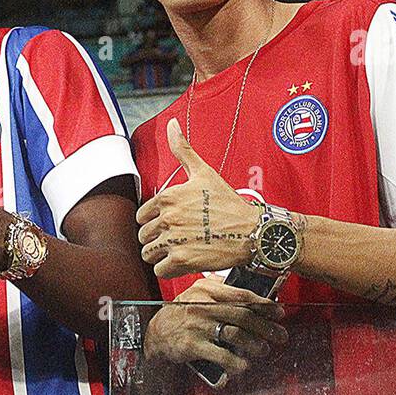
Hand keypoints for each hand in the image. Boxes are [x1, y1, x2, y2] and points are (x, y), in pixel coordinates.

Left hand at [136, 118, 258, 278]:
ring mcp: (174, 240)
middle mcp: (168, 218)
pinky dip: (169, 270)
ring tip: (180, 250)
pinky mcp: (182, 261)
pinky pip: (159, 270)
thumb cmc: (229, 203)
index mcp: (168, 197)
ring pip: (148, 254)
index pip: (142, 216)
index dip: (155, 221)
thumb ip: (183, 150)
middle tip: (177, 239)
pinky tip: (183, 262)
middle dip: (156, 239)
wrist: (253, 232)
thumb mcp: (204, 173)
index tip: (172, 224)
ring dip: (160, 256)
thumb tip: (171, 124)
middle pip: (143, 236)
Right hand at [143, 275, 287, 380]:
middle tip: (279, 335)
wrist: (155, 334)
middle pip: (243, 316)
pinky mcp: (193, 345)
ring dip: (255, 345)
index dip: (264, 304)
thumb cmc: (179, 313)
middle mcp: (203, 306)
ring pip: (235, 335)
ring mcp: (198, 326)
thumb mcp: (194, 292)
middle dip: (266, 327)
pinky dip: (236, 363)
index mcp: (206, 291)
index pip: (242, 295)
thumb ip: (215, 286)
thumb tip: (239, 283)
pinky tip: (243, 366)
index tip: (278, 312)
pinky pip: (221, 355)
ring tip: (263, 350)